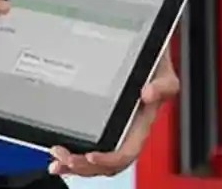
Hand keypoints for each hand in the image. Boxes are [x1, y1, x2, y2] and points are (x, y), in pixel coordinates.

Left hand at [47, 48, 179, 176]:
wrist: (146, 54)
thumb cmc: (153, 65)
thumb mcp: (163, 71)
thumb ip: (164, 84)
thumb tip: (149, 93)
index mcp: (140, 125)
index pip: (126, 153)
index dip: (109, 159)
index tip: (91, 155)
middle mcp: (125, 130)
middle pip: (106, 163)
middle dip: (84, 166)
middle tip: (64, 159)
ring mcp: (110, 127)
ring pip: (94, 158)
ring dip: (74, 164)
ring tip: (57, 161)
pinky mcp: (97, 121)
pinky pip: (85, 144)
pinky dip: (70, 152)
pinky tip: (57, 152)